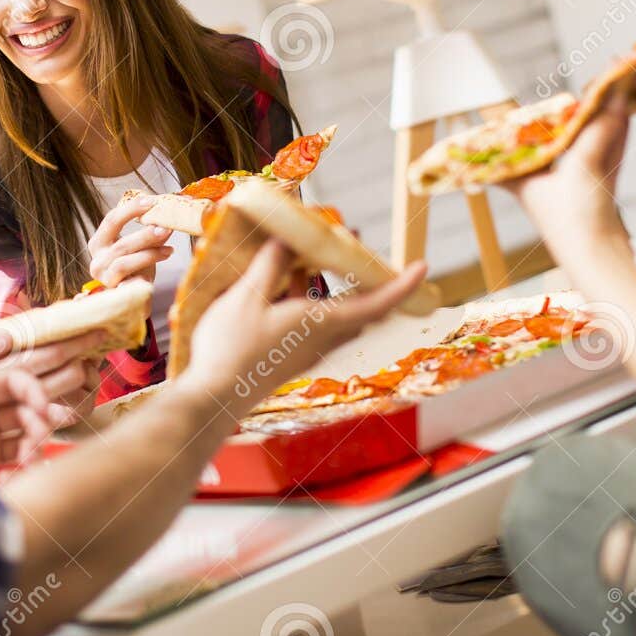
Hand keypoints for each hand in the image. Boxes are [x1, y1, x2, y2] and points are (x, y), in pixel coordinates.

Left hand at [0, 333, 103, 480]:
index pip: (11, 382)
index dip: (32, 390)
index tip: (44, 407)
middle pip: (23, 408)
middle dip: (39, 419)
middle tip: (44, 434)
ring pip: (24, 435)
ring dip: (35, 443)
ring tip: (31, 459)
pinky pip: (16, 463)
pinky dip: (24, 468)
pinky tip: (17, 476)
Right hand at [87, 196, 172, 287]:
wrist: (132, 297)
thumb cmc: (134, 268)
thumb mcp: (140, 247)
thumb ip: (150, 232)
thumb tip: (170, 214)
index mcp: (99, 242)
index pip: (112, 220)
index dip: (131, 209)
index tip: (152, 201)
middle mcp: (97, 260)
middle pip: (120, 244)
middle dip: (144, 235)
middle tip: (165, 228)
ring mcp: (104, 278)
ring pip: (124, 263)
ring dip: (149, 254)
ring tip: (168, 250)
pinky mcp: (114, 293)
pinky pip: (130, 283)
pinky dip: (145, 277)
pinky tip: (156, 273)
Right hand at [176, 240, 429, 419]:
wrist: (212, 398)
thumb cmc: (231, 348)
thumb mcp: (248, 296)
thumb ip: (271, 264)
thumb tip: (288, 238)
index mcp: (320, 323)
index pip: (376, 304)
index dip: (402, 286)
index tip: (423, 267)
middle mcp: (321, 340)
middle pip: (360, 311)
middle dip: (366, 281)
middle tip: (356, 250)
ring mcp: (306, 352)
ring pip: (335, 318)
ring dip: (334, 290)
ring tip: (312, 259)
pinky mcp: (290, 358)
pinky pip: (312, 325)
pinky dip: (309, 302)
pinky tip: (283, 288)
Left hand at [508, 95, 631, 258]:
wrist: (601, 260)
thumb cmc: (574, 219)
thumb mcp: (581, 165)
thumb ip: (597, 130)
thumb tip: (614, 99)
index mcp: (523, 180)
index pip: (503, 154)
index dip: (499, 134)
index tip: (495, 116)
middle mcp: (544, 184)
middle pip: (552, 144)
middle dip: (566, 120)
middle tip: (573, 96)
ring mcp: (572, 191)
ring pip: (584, 149)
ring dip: (597, 125)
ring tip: (607, 97)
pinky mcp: (597, 197)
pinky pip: (605, 159)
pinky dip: (613, 139)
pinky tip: (623, 118)